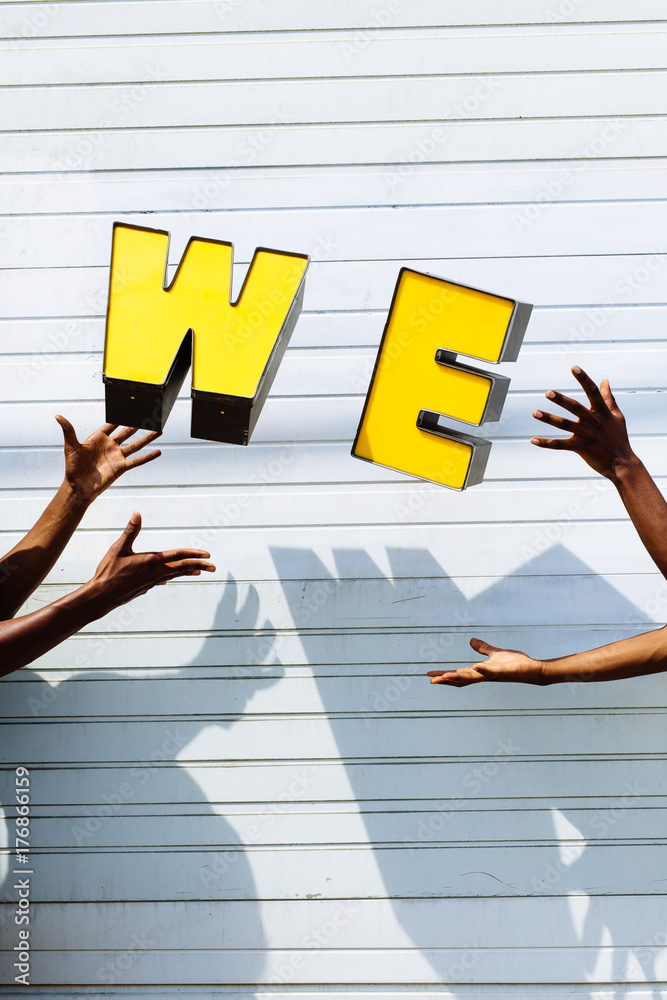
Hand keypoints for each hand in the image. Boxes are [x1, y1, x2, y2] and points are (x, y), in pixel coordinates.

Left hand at [57, 415, 161, 503]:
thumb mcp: (71, 446)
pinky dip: (148, 457)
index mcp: (98, 438)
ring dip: (147, 438)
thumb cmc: (72, 468)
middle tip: (148, 416)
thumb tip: (58, 416)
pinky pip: (137, 461)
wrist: (78, 487)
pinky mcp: (121, 467)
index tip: (131, 407)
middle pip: (127, 432)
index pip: (112, 424)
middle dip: (138, 424)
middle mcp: (110, 445)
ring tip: (159, 430)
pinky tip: (158, 452)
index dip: (121, 416)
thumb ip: (68, 430)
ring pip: (136, 444)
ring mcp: (117, 456)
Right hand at [89, 512, 214, 612]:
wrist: (101, 597)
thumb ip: (130, 531)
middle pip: (182, 568)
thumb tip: (137, 513)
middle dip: (199, 566)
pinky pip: (162, 580)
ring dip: (188, 572)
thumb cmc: (108, 572)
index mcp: (151, 561)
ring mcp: (151, 582)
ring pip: (174, 575)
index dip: (194, 554)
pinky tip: (169, 578)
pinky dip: (170, 577)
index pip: (178, 555)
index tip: (207, 556)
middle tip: (213, 567)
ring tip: (199, 571)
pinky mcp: (145, 588)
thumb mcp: (118, 548)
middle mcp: (155, 573)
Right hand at [427, 637, 545, 685]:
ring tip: (444, 677)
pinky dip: (483, 670)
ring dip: (458, 677)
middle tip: (431, 681)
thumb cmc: (515, 663)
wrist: (532, 669)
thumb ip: (483, 648)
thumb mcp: (496, 653)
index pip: (458, 673)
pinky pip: (491, 671)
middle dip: (445, 680)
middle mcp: (483, 675)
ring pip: (472, 677)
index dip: (444, 675)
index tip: (430, 676)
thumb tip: (471, 640)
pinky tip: (475, 667)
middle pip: (461, 678)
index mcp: (480, 671)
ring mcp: (492, 674)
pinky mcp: (503, 671)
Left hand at [530, 365, 633, 478]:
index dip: (584, 379)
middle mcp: (594, 422)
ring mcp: (587, 435)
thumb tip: (605, 380)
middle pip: (575, 408)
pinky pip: (560, 445)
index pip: (593, 392)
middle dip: (561, 400)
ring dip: (549, 418)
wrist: (622, 464)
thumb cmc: (619, 438)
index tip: (574, 368)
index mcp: (603, 412)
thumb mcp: (617, 416)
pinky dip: (546, 443)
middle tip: (548, 392)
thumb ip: (608, 398)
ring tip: (535, 412)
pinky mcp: (581, 448)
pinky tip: (532, 440)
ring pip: (565, 425)